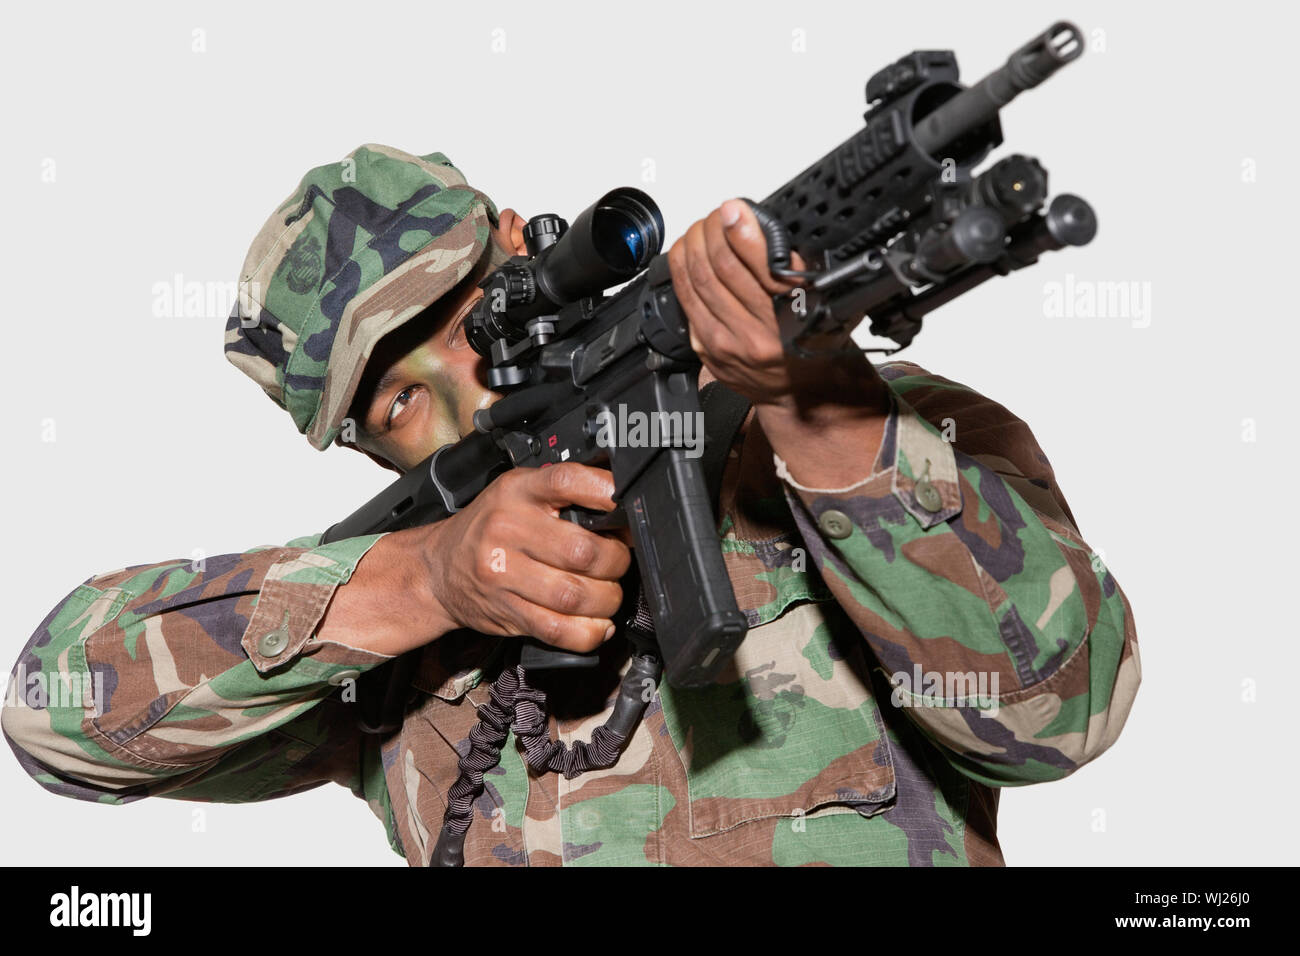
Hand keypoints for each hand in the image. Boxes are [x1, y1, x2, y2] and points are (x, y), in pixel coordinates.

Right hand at [417, 463, 631, 650]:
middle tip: (617, 562)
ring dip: (607, 600)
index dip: (605, 493)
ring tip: (607, 593)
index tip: (626, 506)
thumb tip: (623, 509)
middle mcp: (508, 530)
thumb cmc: (489, 528)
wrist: (438, 568)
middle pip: (583, 551)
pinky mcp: (507, 613)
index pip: (566, 481)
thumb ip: (564, 494)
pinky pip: (560, 630)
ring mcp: (505, 574)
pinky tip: (596, 623)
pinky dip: (589, 632)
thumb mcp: (518, 493)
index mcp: (517, 492)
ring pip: (576, 595)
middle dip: (616, 561)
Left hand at [667, 199, 892, 486]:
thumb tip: (759, 226)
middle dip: (713, 231)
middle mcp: (755, 335)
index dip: (741, 230)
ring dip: (694, 245)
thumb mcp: (821, 304)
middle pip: (719, 268)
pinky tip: (689, 254)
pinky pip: (685, 299)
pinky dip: (683, 269)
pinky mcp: (705, 348)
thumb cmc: (813, 347)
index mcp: (790, 321)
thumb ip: (795, 269)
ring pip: (695, 280)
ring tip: (702, 228)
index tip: (735, 208)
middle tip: (717, 215)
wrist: (800, 395)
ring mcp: (725, 344)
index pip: (757, 265)